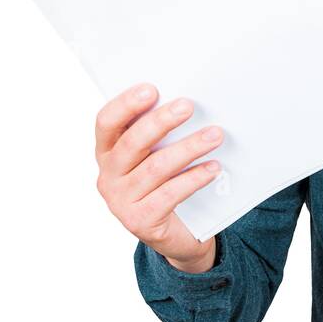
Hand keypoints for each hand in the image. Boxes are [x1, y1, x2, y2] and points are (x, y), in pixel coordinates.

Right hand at [94, 82, 223, 270]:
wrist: (175, 232)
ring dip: (189, 148)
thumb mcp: (158, 154)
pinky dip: (194, 178)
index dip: (125, 104)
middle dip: (162, 122)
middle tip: (188, 106)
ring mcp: (120, 200)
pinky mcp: (139, 221)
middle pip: (132, 143)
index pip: (106, 122)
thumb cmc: (167, 182)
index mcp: (107, 151)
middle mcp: (108, 175)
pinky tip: (213, 168)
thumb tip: (187, 103)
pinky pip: (169, 194)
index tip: (151, 89)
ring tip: (215, 135)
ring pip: (156, 167)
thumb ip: (162, 133)